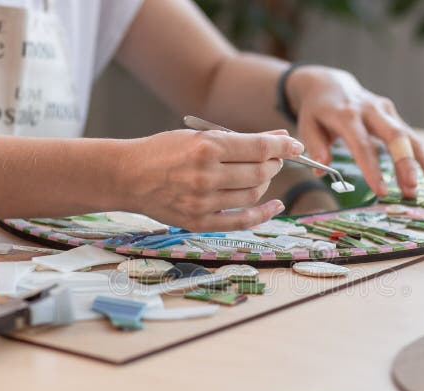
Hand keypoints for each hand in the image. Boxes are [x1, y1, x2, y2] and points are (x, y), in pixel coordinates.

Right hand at [123, 129, 303, 230]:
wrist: (127, 176)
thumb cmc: (163, 151)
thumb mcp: (199, 136)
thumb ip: (239, 139)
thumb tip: (279, 138)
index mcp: (205, 148)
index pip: (258, 148)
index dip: (282, 146)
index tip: (295, 145)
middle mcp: (205, 176)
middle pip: (259, 172)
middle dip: (274, 164)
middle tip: (274, 159)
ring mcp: (202, 202)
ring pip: (253, 195)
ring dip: (265, 184)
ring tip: (262, 175)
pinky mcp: (199, 222)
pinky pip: (241, 221)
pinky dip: (263, 213)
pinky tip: (275, 205)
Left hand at [286, 66, 423, 198]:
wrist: (329, 84)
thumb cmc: (317, 110)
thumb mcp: (307, 125)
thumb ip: (315, 146)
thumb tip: (321, 170)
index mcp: (346, 114)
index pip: (362, 145)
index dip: (373, 169)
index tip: (381, 191)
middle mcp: (369, 109)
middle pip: (394, 136)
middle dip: (404, 163)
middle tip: (410, 188)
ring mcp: (384, 109)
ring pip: (406, 135)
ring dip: (416, 162)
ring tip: (417, 188)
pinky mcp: (391, 113)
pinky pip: (408, 135)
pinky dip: (419, 154)